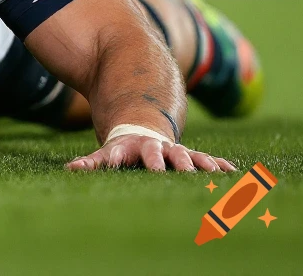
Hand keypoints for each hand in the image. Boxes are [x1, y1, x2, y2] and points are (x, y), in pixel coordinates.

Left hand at [65, 134, 237, 171]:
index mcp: (135, 147)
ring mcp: (175, 150)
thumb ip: (92, 162)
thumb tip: (71, 169)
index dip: (135, 160)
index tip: (135, 167)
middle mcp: (157, 147)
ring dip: (199, 165)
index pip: (134, 154)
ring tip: (211, 174)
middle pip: (164, 154)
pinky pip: (206, 159)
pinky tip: (232, 173)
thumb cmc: (123, 149)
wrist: (143, 129)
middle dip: (169, 163)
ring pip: (189, 156)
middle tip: (176, 173)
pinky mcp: (191, 155)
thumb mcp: (108, 153)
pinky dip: (217, 165)